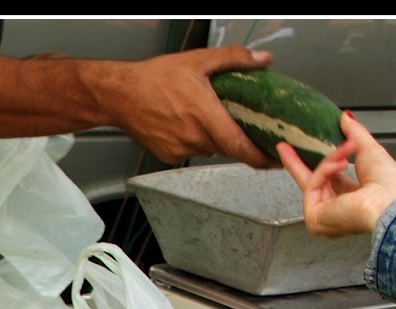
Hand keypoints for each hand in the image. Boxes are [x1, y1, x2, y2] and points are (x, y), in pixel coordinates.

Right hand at [107, 46, 274, 167]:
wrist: (120, 95)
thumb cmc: (154, 79)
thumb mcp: (198, 60)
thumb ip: (234, 59)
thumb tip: (262, 61)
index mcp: (204, 116)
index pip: (239, 146)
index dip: (260, 157)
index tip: (275, 161)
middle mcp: (193, 137)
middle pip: (227, 146)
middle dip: (237, 138)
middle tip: (241, 123)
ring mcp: (179, 149)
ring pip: (209, 147)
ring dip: (213, 136)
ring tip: (202, 114)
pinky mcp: (168, 155)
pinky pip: (191, 150)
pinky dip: (195, 139)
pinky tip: (184, 122)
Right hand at [277, 111, 395, 238]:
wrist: (390, 202)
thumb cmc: (390, 184)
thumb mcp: (369, 150)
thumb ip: (355, 133)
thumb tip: (345, 116)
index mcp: (353, 200)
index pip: (331, 180)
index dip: (321, 163)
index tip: (306, 150)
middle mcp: (335, 211)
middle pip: (312, 183)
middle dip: (298, 164)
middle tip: (283, 146)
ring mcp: (323, 217)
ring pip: (315, 180)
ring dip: (330, 160)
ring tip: (347, 149)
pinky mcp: (314, 219)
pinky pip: (312, 185)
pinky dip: (325, 171)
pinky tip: (341, 163)